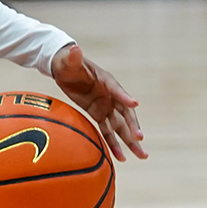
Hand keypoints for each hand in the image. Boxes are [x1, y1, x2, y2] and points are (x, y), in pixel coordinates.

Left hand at [51, 43, 146, 160]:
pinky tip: (121, 158)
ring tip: (142, 156)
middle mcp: (111, 95)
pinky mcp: (98, 114)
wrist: (64, 68)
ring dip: (130, 141)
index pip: (117, 90)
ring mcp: (106, 106)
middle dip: (132, 126)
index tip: (134, 103)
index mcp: (107, 81)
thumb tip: (74, 49)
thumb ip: (74, 57)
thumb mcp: (70, 61)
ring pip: (120, 126)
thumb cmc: (68, 63)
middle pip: (125, 113)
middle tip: (140, 138)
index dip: (124, 96)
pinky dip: (114, 144)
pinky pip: (108, 131)